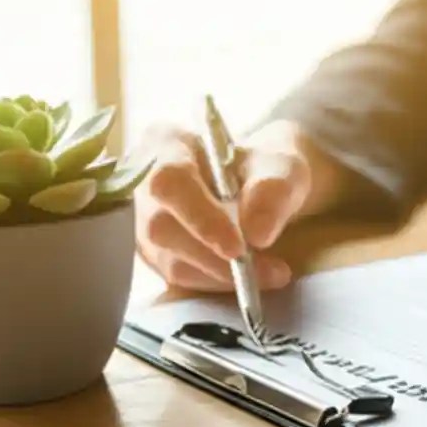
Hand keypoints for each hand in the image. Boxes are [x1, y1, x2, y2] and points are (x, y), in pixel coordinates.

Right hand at [133, 120, 340, 291]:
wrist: (262, 190)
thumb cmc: (265, 169)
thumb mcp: (284, 168)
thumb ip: (274, 191)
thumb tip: (256, 234)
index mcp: (166, 143)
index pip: (169, 182)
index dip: (200, 218)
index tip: (238, 247)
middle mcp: (142, 182)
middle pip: (162, 227)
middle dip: (216, 256)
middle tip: (270, 270)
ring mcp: (142, 220)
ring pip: (169, 258)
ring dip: (221, 274)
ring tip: (271, 274)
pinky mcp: (155, 252)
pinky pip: (178, 277)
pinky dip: (216, 283)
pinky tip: (249, 279)